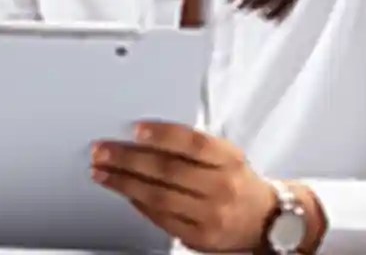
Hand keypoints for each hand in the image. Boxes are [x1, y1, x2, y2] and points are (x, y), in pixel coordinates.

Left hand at [90, 122, 275, 252]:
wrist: (264, 220)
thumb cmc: (235, 179)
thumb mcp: (224, 154)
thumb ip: (190, 144)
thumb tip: (141, 133)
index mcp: (229, 159)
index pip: (194, 143)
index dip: (162, 135)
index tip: (135, 129)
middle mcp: (222, 187)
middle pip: (169, 170)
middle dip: (129, 159)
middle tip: (102, 151)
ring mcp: (211, 215)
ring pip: (159, 196)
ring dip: (124, 182)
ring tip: (101, 172)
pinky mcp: (199, 237)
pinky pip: (161, 218)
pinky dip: (137, 203)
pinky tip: (123, 192)